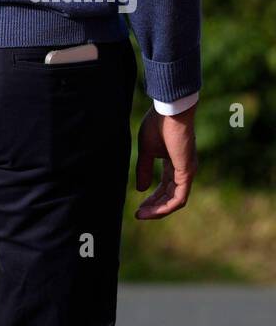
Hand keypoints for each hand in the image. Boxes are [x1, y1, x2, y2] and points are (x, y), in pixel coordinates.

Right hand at [135, 104, 196, 218]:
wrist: (170, 110)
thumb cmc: (158, 124)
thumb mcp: (146, 149)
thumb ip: (143, 169)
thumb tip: (140, 189)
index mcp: (174, 162)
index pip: (164, 186)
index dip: (152, 197)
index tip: (138, 206)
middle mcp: (184, 169)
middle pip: (169, 195)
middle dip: (154, 206)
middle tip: (139, 214)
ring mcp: (187, 172)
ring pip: (175, 200)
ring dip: (158, 209)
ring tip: (143, 214)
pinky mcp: (187, 172)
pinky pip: (179, 198)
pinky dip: (166, 206)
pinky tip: (153, 210)